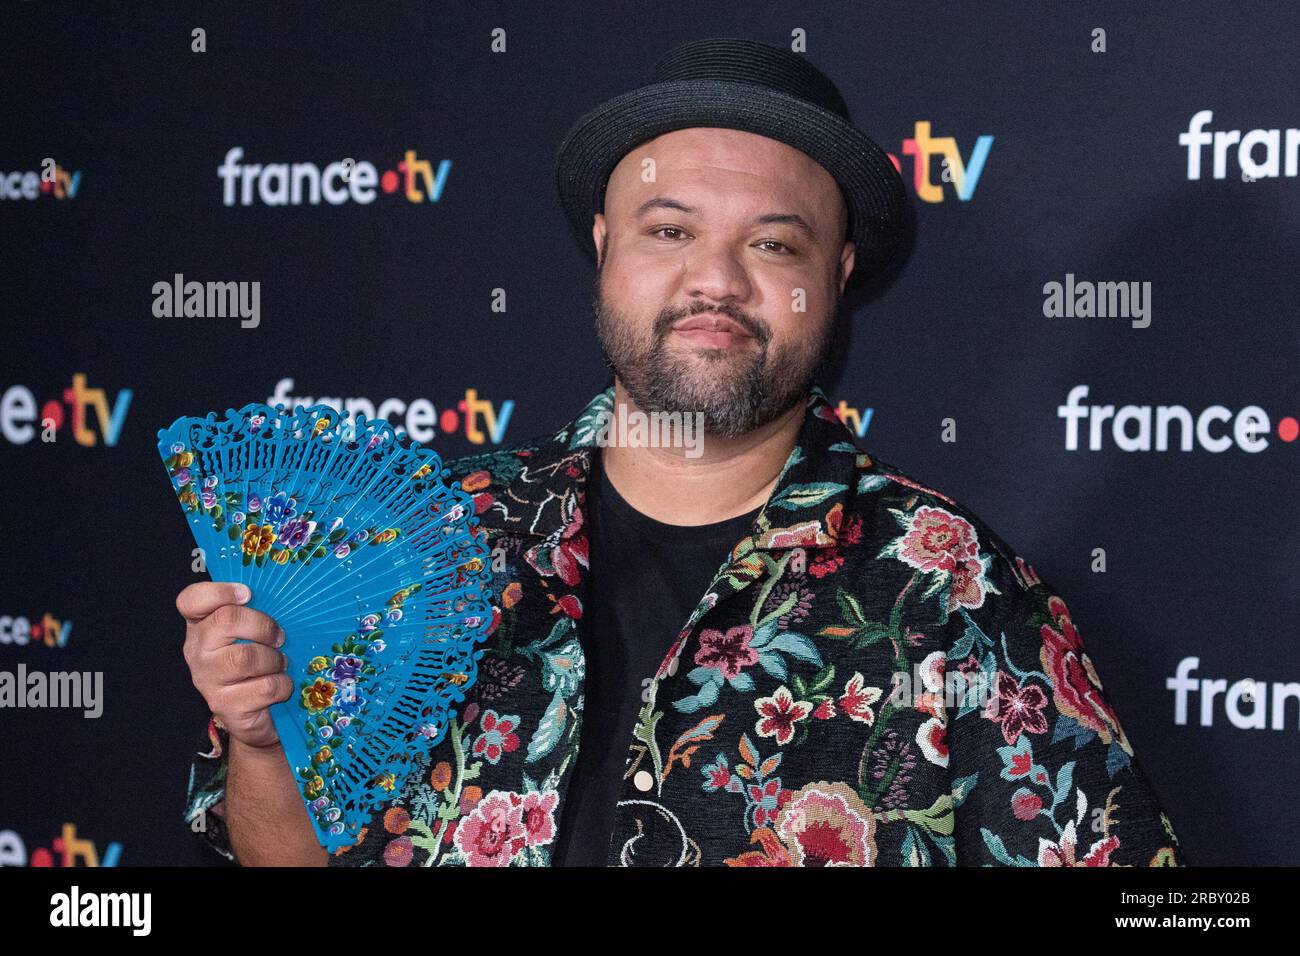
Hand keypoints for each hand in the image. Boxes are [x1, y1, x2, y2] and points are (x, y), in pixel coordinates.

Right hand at [177, 581, 290, 749]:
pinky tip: (281, 686)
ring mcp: (206, 679)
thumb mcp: (253, 633)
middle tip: (279, 637)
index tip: (247, 593)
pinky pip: (263, 687)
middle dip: (263, 626)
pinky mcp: (223, 705)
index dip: (218, 592)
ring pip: (245, 657)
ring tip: (280, 664)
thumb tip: (287, 596)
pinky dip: (282, 685)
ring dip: (274, 659)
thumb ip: (257, 613)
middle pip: (226, 620)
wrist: (254, 714)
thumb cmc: (258, 663)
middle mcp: (197, 649)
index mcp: (201, 625)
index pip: (190, 600)